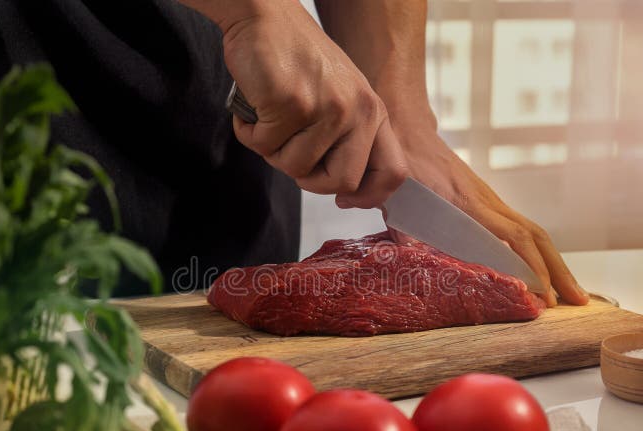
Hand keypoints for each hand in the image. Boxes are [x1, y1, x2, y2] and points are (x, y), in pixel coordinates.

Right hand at [215, 0, 407, 207]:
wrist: (264, 16)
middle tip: (289, 151)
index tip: (343, 199)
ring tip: (269, 115)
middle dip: (308, 179)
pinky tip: (254, 104)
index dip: (369, 196)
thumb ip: (348, 138)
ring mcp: (327, 108)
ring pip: (295, 168)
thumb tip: (347, 190)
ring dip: (271, 150)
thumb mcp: (340, 97)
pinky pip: (264, 146)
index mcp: (374, 112)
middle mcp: (358, 111)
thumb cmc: (296, 59)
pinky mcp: (292, 105)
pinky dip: (249, 132)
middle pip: (341, 182)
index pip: (393, 173)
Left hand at [383, 112, 588, 306]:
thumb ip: (403, 227)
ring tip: (571, 293)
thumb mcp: (397, 198)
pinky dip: (538, 252)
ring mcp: (491, 200)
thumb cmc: (402, 167)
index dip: (532, 267)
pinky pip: (522, 228)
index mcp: (470, 204)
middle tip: (577, 301)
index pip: (515, 237)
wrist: (409, 130)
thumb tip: (407, 253)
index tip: (543, 294)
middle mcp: (488, 202)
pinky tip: (543, 271)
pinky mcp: (488, 201)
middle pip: (536, 237)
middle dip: (559, 271)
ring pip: (534, 233)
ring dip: (555, 264)